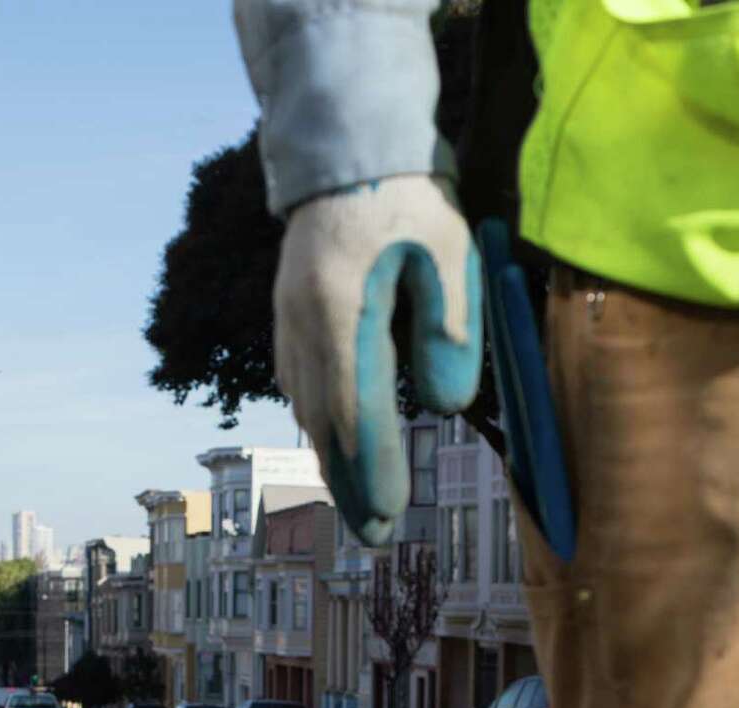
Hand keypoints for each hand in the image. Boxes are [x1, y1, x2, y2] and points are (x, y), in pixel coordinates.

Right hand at [275, 173, 482, 544]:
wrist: (346, 141)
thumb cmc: (408, 194)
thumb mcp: (449, 252)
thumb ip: (451, 329)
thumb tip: (445, 409)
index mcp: (341, 310)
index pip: (358, 410)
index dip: (374, 469)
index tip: (391, 514)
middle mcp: (303, 322)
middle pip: (325, 421)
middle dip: (350, 481)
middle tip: (374, 534)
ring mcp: (287, 315)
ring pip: (307, 403)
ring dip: (332, 457)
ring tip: (357, 502)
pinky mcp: (288, 308)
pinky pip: (299, 378)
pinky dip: (318, 418)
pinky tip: (333, 440)